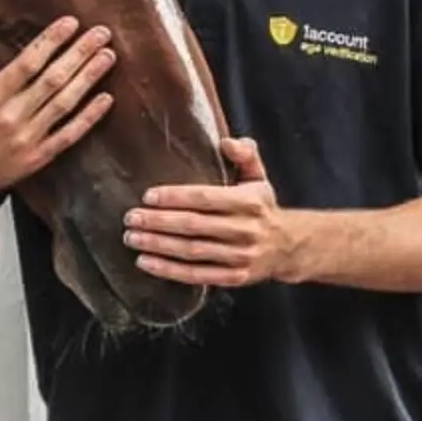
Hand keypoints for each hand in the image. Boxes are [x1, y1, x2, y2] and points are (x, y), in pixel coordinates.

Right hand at [0, 17, 116, 211]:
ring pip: (65, 103)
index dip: (51, 42)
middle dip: (79, 54)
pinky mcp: (40, 155)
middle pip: (52, 80)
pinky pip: (69, 134)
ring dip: (88, 78)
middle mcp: (11, 115)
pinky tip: (106, 99)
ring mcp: (28, 137)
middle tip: (101, 33)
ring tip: (107, 56)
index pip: (27, 63)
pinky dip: (89, 117)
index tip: (71, 23)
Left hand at [122, 137, 303, 287]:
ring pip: (193, 252)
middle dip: (158, 222)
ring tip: (132, 238)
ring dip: (159, 246)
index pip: (206, 199)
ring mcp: (240, 257)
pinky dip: (169, 271)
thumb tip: (227, 142)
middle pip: (194, 226)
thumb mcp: (259, 177)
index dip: (175, 197)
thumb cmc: (263, 207)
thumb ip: (245, 154)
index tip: (147, 196)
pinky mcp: (234, 278)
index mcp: (249, 202)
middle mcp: (245, 230)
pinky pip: (198, 276)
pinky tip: (146, 263)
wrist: (290, 247)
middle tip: (131, 218)